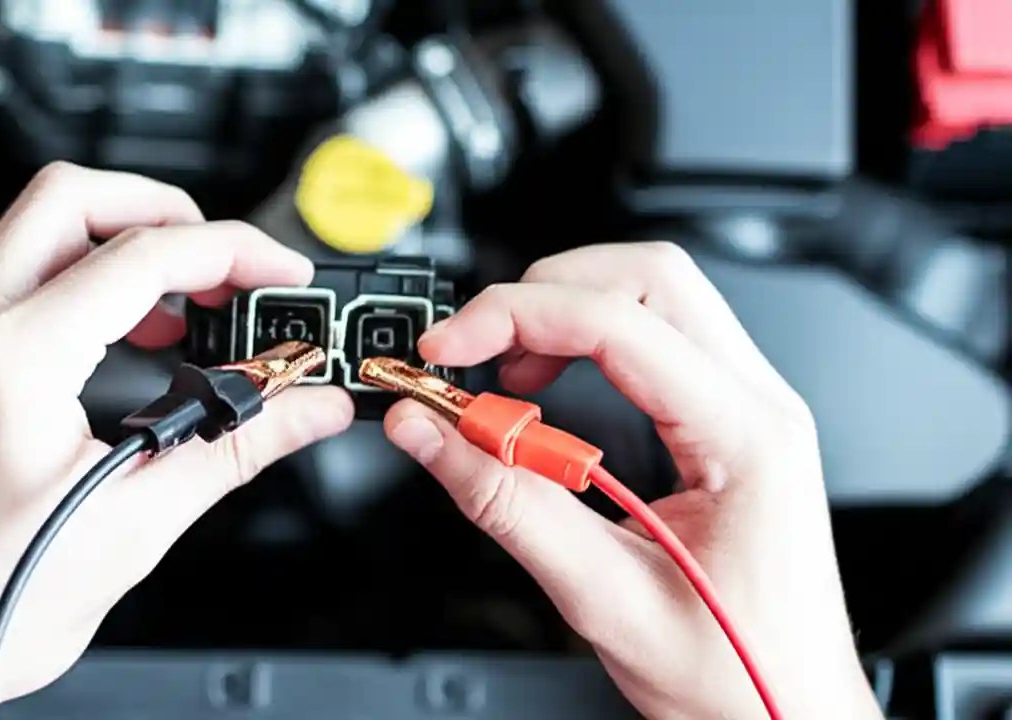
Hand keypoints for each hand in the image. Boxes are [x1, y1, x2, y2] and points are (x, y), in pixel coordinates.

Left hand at [0, 163, 353, 718]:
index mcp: (12, 366)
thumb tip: (307, 407)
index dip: (231, 252)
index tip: (278, 275)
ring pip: (40, 229)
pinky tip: (137, 333)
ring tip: (192, 299)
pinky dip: (90, 281)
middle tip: (228, 260)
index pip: (140, 257)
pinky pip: (22, 279)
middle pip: (71, 197)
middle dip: (165, 211)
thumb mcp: (143, 517)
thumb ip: (241, 443)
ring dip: (125, 241)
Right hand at [384, 243, 881, 718]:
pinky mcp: (723, 421)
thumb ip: (508, 506)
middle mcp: (756, 404)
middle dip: (543, 292)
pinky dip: (584, 344)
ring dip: (562, 314)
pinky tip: (543, 388)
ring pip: (652, 297)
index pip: (620, 325)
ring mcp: (746, 407)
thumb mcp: (603, 597)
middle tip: (471, 347)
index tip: (449, 352)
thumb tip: (433, 435)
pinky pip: (654, 340)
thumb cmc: (735, 673)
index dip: (517, 317)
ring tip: (500, 375)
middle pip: (648, 278)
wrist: (790, 715)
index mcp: (744, 438)